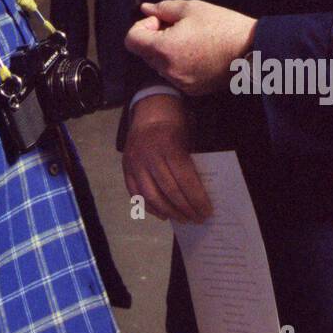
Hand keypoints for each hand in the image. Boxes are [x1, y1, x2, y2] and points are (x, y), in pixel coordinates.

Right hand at [123, 93, 210, 222]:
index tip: (207, 212)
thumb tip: (201, 195)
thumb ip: (191, 164)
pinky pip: (136, 194)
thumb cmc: (174, 127)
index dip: (197, 199)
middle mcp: (149, 155)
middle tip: (197, 219)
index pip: (185, 179)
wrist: (149, 113)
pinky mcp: (126, 168)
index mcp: (168, 145)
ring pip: (151, 196)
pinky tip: (163, 215)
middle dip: (186, 209)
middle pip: (169, 190)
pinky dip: (149, 208)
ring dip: (169, 212)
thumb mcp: (187, 139)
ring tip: (182, 219)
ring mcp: (134, 163)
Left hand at [124, 0, 256, 97]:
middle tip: (178, 27)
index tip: (161, 21)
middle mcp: (168, 71)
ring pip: (160, 65)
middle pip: (145, 53)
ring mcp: (180, 83)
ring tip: (191, 40)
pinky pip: (175, 75)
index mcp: (163, 49)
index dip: (142, 26)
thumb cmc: (222, 25)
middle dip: (155, 38)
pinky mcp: (193, 90)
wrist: (253, 50)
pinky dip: (179, 64)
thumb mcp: (192, 8)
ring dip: (167, 51)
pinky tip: (199, 53)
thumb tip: (145, 9)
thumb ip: (163, 9)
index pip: (131, 40)